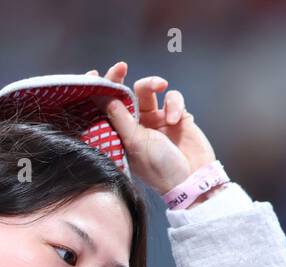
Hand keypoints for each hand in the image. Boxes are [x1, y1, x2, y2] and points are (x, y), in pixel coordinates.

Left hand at [85, 62, 217, 195]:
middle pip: (125, 93)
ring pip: (148, 89)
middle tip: (121, 67)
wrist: (192, 179)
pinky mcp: (177, 115)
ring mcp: (157, 119)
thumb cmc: (159, 168)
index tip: (93, 75)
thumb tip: (104, 96)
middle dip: (122, 78)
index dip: (99, 91)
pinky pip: (173, 97)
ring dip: (152, 84)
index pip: (106, 108)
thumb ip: (120, 118)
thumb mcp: (135, 143)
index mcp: (122, 133)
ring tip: (160, 86)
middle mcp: (137, 125)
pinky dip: (174, 104)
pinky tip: (175, 120)